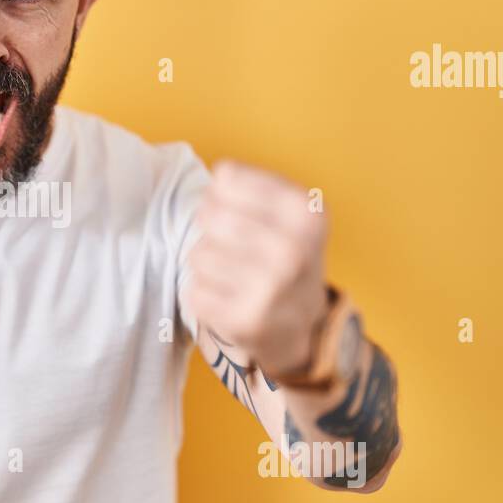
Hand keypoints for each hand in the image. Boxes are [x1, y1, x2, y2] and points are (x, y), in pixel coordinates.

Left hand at [184, 160, 329, 378]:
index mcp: (307, 212)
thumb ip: (249, 183)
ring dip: (206, 262)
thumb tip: (219, 178)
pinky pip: (194, 290)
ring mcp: (272, 289)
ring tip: (234, 273)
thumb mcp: (287, 211)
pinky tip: (230, 298)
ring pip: (198, 254)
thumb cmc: (283, 254)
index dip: (218, 191)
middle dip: (209, 225)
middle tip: (229, 242)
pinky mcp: (246, 321)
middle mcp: (295, 250)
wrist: (299, 325)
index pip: (227, 177)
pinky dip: (204, 293)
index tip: (234, 206)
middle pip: (210, 215)